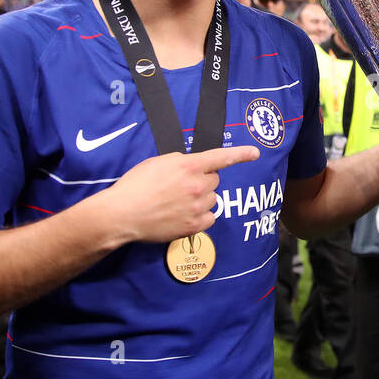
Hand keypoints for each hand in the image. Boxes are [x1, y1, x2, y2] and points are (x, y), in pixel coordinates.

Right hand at [102, 146, 259, 243]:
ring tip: (178, 203)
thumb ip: (181, 162)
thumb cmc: (136, 185)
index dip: (240, 154)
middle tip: (182, 186)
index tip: (255, 153)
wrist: (123, 213)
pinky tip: (184, 215)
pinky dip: (201, 216)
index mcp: (189, 166)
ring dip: (201, 199)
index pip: (221, 157)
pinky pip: (210, 218)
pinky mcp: (195, 226)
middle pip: (214, 180)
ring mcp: (198, 207)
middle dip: (203, 181)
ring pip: (212, 199)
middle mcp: (198, 185)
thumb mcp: (158, 163)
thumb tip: (192, 167)